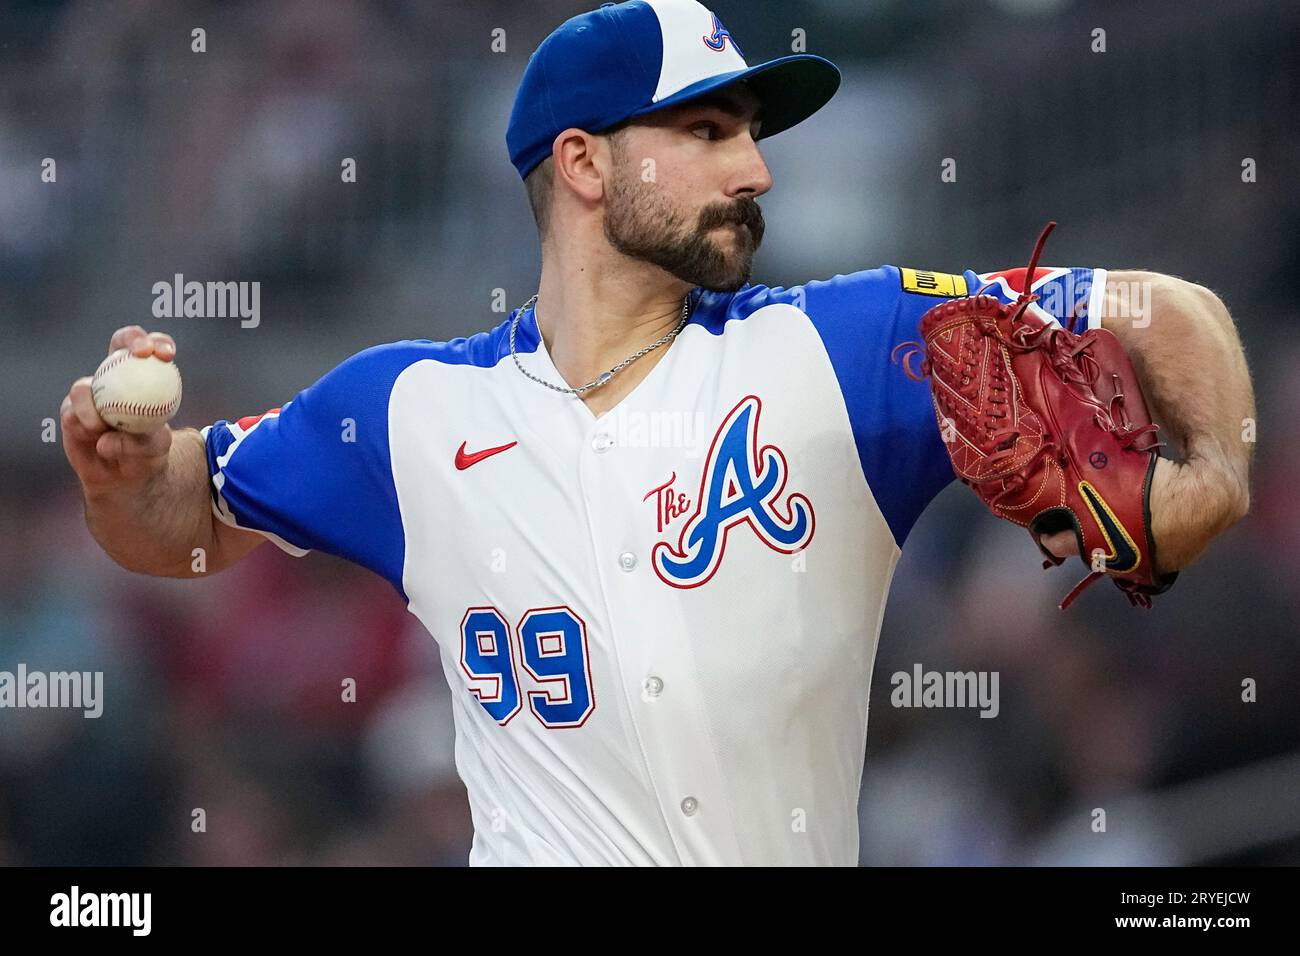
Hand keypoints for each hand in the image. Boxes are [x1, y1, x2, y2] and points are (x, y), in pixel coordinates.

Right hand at [62, 326, 176, 494]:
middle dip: (131, 338)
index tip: (165, 355)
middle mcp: (115, 377)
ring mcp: (90, 393)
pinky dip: (85, 428)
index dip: (158, 342)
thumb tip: (107, 439)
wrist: (126, 477)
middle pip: (119, 344)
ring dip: (94, 410)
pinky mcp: (70, 413)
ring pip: (84, 388)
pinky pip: (72, 415)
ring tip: (104, 430)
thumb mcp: (156, 448)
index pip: (151, 349)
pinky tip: (97, 440)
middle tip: (142, 353)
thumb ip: (139, 441)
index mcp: (143, 378)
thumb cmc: (147, 454)